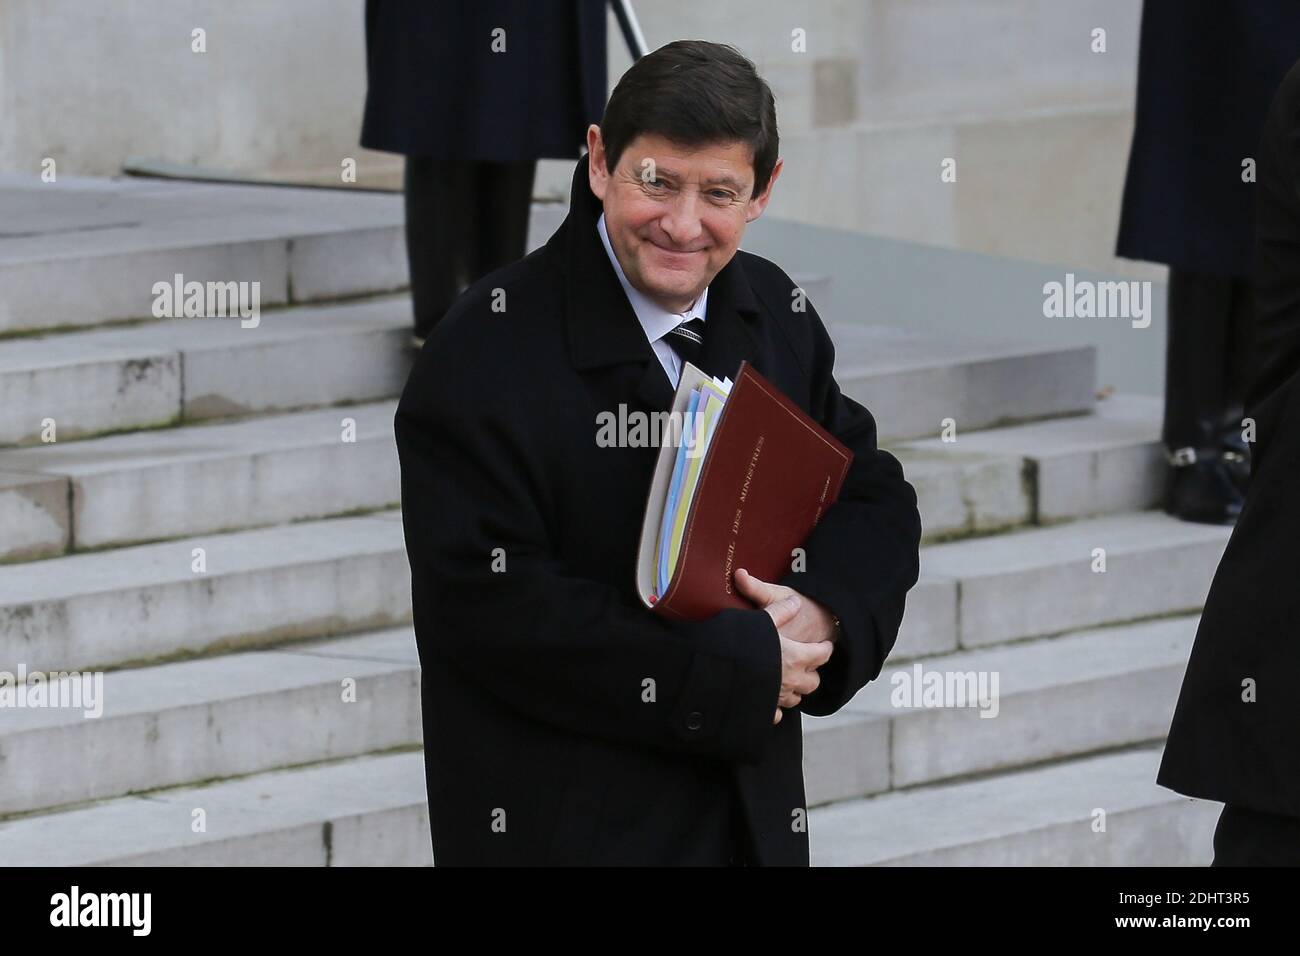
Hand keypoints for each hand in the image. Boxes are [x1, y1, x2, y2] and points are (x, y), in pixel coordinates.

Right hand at [734, 568, 834, 724]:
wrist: (720, 672)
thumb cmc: (743, 643)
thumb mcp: (763, 620)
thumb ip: (781, 611)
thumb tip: (796, 601)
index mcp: (796, 658)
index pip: (823, 655)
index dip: (825, 648)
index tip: (825, 645)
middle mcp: (791, 680)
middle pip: (813, 681)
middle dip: (812, 672)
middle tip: (805, 663)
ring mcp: (779, 697)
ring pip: (797, 699)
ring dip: (795, 690)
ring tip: (788, 680)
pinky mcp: (765, 709)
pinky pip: (777, 714)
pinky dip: (776, 707)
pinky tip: (770, 699)